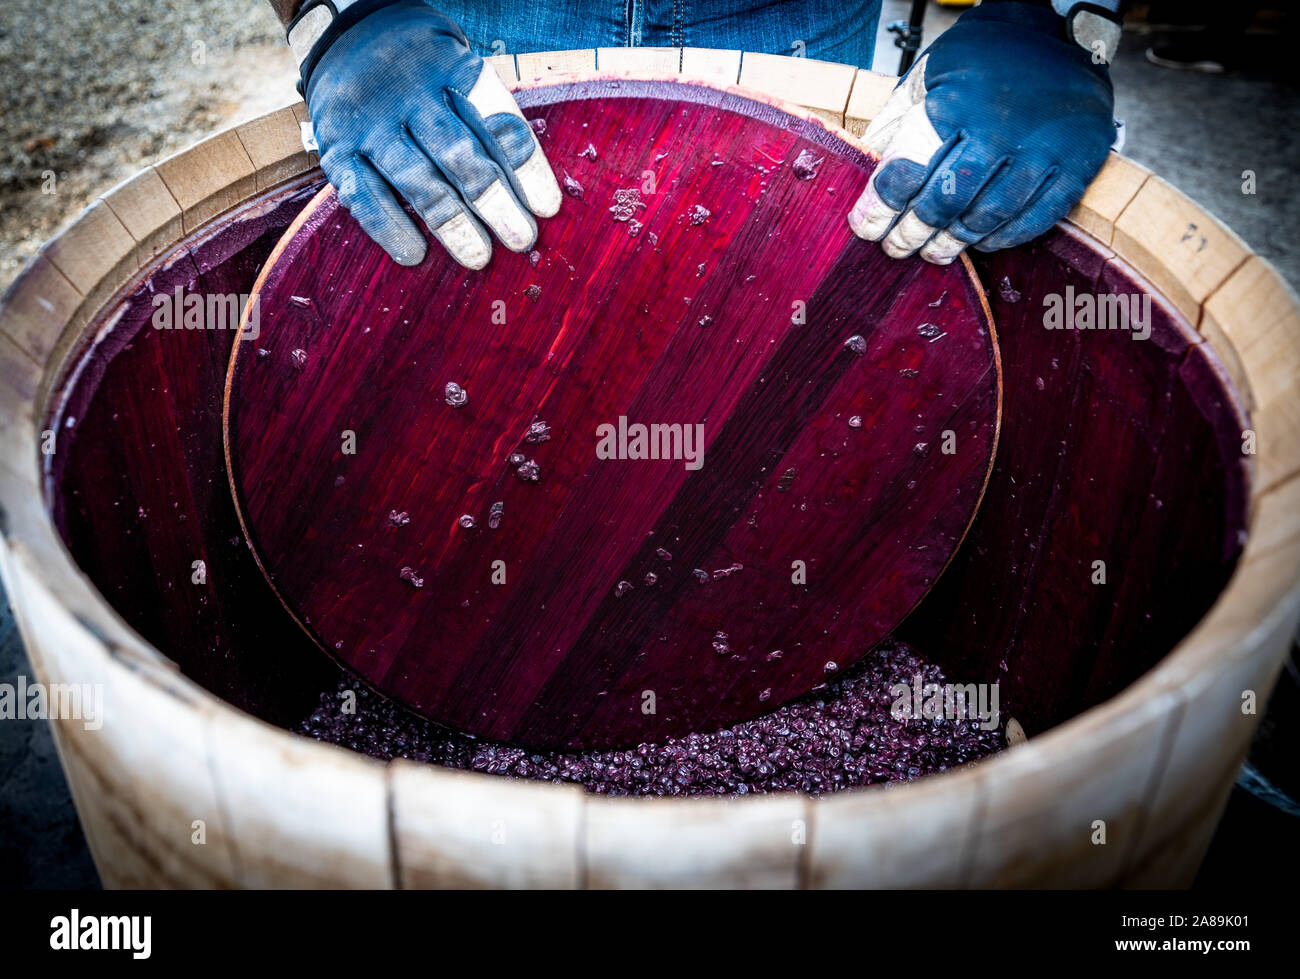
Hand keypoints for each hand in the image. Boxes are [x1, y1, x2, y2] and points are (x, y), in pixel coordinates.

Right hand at [301, 0, 560, 267]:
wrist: (341, 34)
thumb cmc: (422, 70)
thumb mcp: (458, 69)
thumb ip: (486, 118)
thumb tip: (529, 193)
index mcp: (453, 70)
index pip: (497, 121)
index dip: (525, 167)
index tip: (547, 208)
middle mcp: (410, 93)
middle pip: (459, 153)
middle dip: (494, 201)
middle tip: (521, 239)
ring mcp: (371, 121)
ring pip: (417, 178)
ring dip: (452, 224)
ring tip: (479, 258)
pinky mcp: (337, 147)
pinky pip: (364, 192)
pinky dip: (390, 227)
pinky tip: (415, 255)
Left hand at [848, 1, 1116, 263]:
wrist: (1064, 39)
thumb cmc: (987, 61)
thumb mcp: (930, 74)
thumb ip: (896, 121)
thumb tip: (866, 169)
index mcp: (954, 103)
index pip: (906, 172)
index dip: (880, 209)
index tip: (867, 228)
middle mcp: (999, 128)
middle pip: (944, 203)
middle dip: (912, 233)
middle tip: (898, 248)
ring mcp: (1042, 149)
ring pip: (986, 217)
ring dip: (954, 242)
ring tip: (935, 251)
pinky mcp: (1077, 164)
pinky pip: (1033, 220)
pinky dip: (1001, 238)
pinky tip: (980, 241)